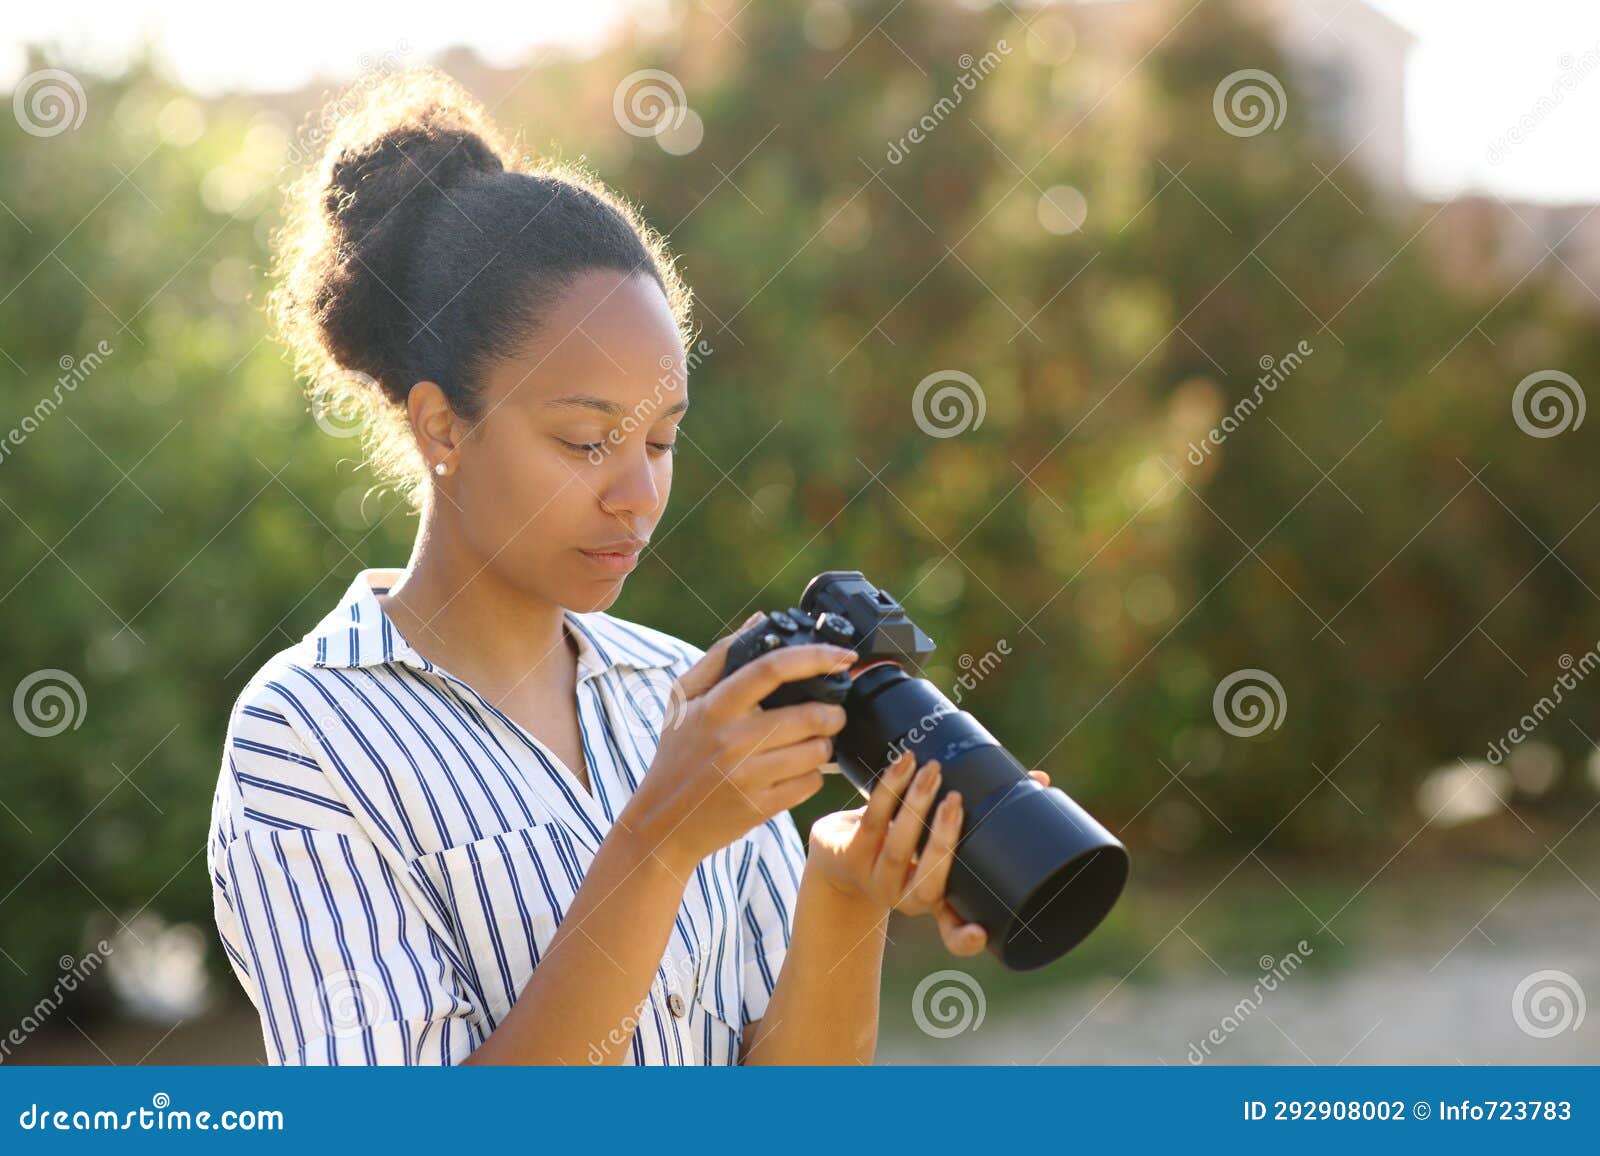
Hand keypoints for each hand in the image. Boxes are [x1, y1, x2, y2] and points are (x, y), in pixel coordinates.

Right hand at [621, 613, 854, 869]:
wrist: (662, 822)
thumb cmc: (677, 754)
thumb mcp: (683, 700)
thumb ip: (721, 656)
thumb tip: (761, 621)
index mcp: (715, 706)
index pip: (772, 668)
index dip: (815, 657)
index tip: (843, 657)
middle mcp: (732, 740)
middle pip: (810, 715)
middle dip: (833, 712)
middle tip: (831, 712)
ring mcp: (747, 776)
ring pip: (817, 752)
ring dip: (824, 744)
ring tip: (810, 742)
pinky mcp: (760, 807)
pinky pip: (810, 783)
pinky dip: (812, 774)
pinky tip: (795, 770)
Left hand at [806, 751, 1052, 956]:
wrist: (837, 856)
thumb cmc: (904, 841)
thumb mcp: (942, 834)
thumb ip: (988, 814)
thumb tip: (1041, 781)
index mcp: (935, 901)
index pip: (953, 932)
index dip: (965, 938)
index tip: (979, 934)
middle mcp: (906, 897)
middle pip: (926, 882)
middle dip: (943, 841)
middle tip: (957, 801)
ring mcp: (875, 878)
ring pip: (898, 847)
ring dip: (915, 805)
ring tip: (932, 770)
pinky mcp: (850, 853)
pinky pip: (872, 820)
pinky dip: (889, 788)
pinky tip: (903, 764)